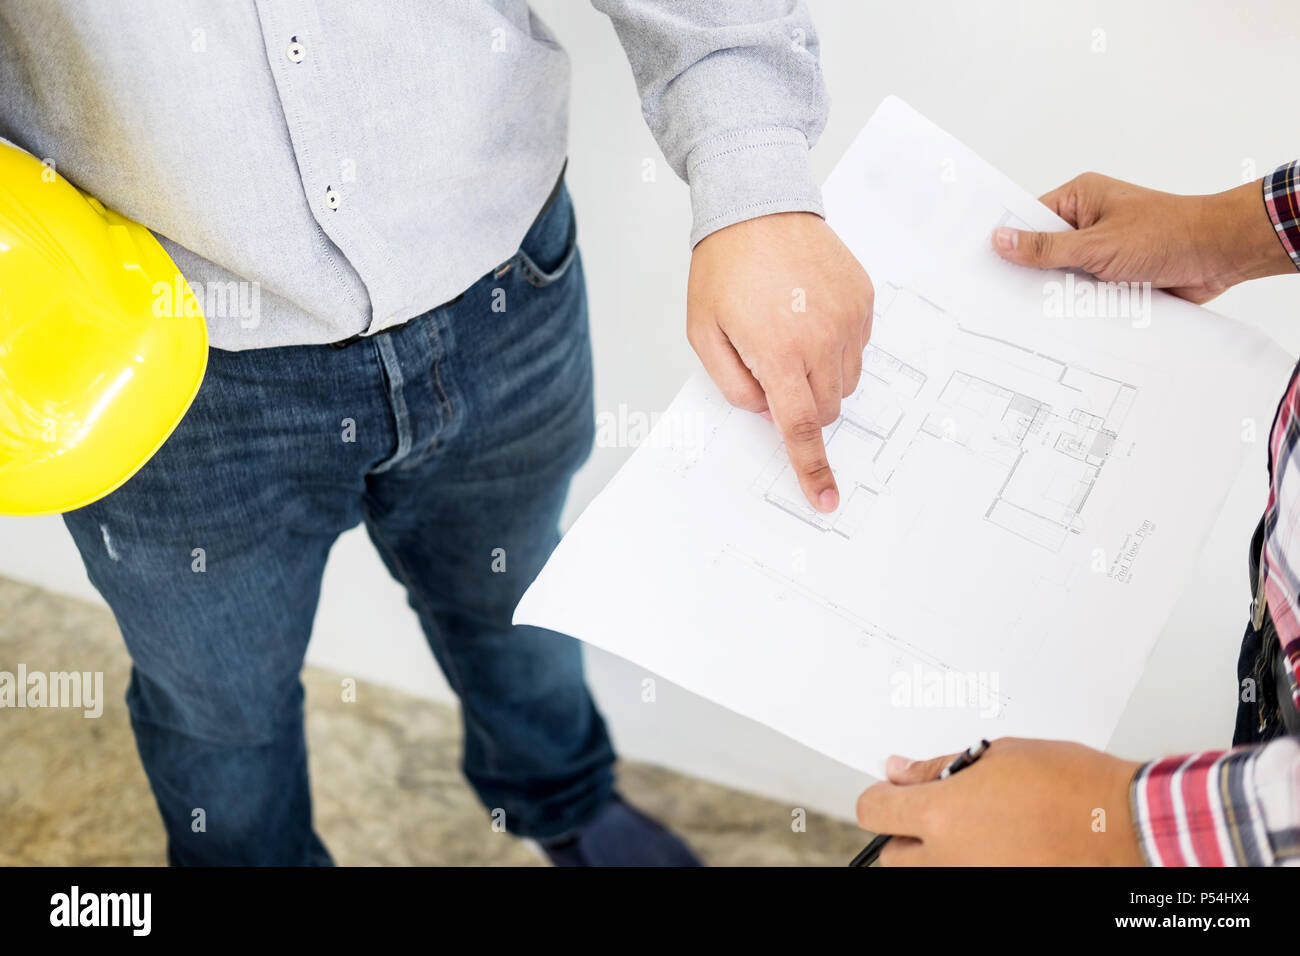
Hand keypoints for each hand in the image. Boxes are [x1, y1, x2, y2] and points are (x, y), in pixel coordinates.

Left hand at [687, 212, 873, 512]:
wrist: (758, 205)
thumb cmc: (724, 268)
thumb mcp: (704, 333)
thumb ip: (733, 386)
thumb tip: (766, 413)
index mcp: (779, 351)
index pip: (800, 427)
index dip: (812, 468)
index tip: (825, 498)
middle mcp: (823, 338)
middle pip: (825, 409)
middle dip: (801, 406)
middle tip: (772, 367)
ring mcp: (850, 317)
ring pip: (845, 383)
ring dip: (819, 377)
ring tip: (788, 333)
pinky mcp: (864, 299)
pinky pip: (858, 347)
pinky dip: (834, 346)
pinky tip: (807, 314)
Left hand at [855, 737, 1143, 864]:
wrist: (1127, 825)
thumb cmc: (1074, 786)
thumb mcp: (997, 756)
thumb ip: (940, 768)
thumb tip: (901, 771)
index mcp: (942, 815)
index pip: (874, 812)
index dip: (881, 797)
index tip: (892, 790)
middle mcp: (950, 859)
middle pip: (894, 856)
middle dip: (905, 833)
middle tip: (936, 811)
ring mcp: (975, 883)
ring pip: (927, 876)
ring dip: (935, 855)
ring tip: (972, 830)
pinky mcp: (1000, 894)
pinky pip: (965, 881)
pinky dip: (971, 867)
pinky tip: (998, 847)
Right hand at [992, 172, 1294, 302]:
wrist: (1220, 254)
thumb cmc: (1167, 234)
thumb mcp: (1096, 244)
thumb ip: (1046, 248)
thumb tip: (1000, 240)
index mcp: (1081, 199)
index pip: (1030, 220)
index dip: (1008, 242)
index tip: (984, 264)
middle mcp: (1090, 222)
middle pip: (1044, 252)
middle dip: (1034, 274)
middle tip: (1007, 296)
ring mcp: (1103, 250)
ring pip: (1065, 276)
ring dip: (1062, 293)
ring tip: (1041, 311)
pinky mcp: (1116, 276)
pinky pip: (1086, 293)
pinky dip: (1082, 306)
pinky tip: (1068, 320)